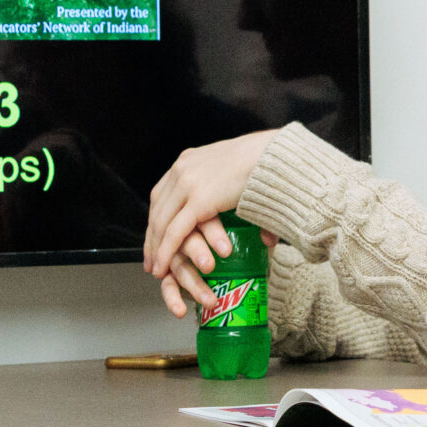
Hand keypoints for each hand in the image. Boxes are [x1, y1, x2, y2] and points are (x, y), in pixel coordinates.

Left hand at [145, 131, 277, 314]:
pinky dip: (165, 252)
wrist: (276, 156)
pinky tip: (163, 267)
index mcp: (188, 160)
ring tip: (156, 270)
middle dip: (152, 237)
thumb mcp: (236, 175)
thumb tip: (249, 222)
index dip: (155, 218)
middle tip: (150, 260)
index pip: (162, 194)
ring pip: (162, 223)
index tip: (154, 237)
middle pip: (157, 209)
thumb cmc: (265, 164)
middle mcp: (182, 169)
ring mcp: (188, 184)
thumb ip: (234, 196)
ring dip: (156, 249)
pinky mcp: (199, 201)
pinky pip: (175, 232)